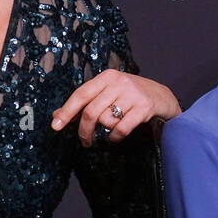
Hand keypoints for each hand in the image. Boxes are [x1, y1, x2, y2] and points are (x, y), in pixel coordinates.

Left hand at [50, 70, 181, 144]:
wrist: (162, 96)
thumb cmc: (129, 95)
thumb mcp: (107, 93)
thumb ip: (85, 103)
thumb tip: (57, 116)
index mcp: (107, 77)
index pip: (81, 94)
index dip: (67, 111)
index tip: (56, 125)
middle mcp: (119, 82)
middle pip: (91, 111)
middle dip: (84, 130)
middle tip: (85, 141)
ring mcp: (132, 94)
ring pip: (106, 121)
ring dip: (106, 131)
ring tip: (112, 129)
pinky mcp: (144, 108)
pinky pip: (121, 129)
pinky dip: (115, 137)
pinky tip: (117, 136)